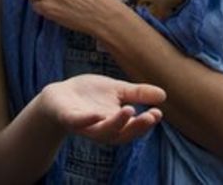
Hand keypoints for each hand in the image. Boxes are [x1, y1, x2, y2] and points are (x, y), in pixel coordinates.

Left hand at [39, 74, 164, 144]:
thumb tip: (163, 94)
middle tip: (150, 116)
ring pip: (103, 131)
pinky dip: (87, 120)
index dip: (146, 123)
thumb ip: (137, 94)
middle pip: (122, 133)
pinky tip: (97, 114)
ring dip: (117, 123)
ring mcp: (85, 125)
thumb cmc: (90, 95)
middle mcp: (103, 128)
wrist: (59, 96)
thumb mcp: (116, 90)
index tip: (158, 112)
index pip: (134, 127)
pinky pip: (78, 123)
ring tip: (129, 110)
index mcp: (116, 123)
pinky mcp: (69, 119)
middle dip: (137, 126)